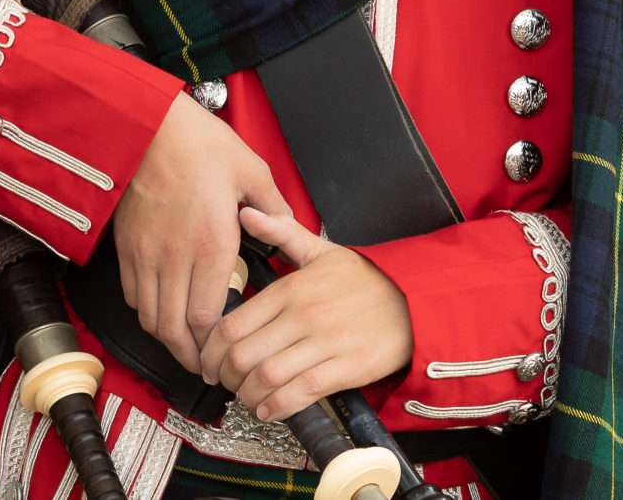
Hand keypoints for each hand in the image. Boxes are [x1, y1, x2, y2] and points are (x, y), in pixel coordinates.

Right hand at [112, 92, 291, 373]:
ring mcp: (147, 253)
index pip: (208, 319)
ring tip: (182, 345)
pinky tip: (159, 309)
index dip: (214, 347)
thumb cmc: (199, 143)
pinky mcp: (127, 243)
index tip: (224, 357)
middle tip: (204, 367)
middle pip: (174, 329)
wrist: (148, 124)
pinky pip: (132, 293)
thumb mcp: (251, 170)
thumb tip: (286, 226)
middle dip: (190, 357)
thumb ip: (273, 207)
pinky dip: (145, 311)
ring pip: (150, 317)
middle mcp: (175, 258)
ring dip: (167, 339)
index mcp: (212, 245)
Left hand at [202, 207, 410, 420]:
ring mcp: (325, 344)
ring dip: (247, 395)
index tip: (206, 359)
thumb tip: (245, 213)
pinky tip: (268, 410)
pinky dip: (277, 407)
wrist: (416, 301)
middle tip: (220, 381)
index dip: (210, 349)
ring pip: (268, 377)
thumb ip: (280, 233)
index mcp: (290, 288)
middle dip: (224, 375)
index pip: (232, 324)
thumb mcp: (321, 250)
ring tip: (243, 396)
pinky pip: (302, 393)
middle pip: (243, 355)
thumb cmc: (365, 278)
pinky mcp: (347, 369)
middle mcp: (303, 316)